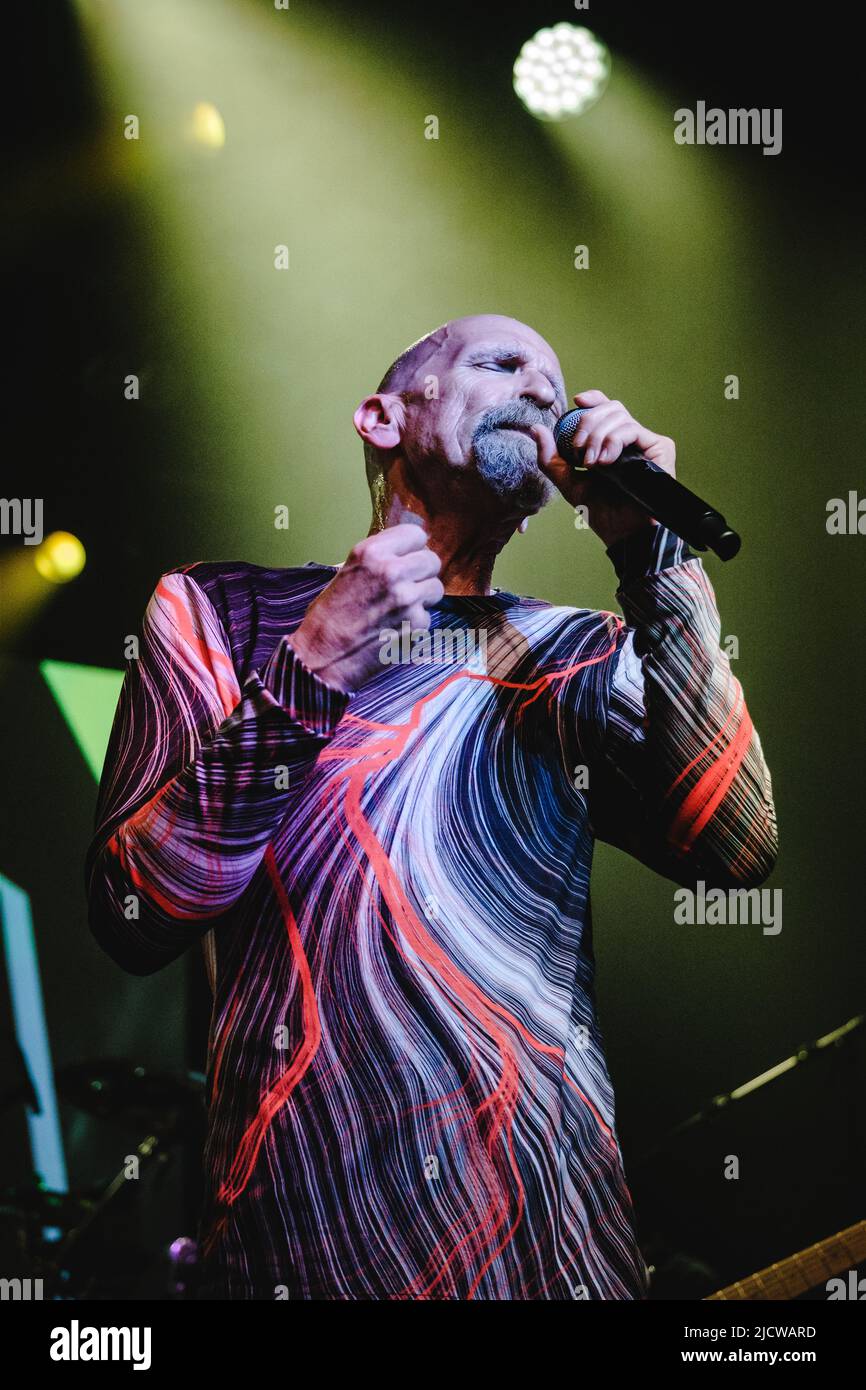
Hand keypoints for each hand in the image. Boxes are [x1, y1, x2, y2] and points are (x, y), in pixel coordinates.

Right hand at [288, 504, 443, 692]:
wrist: (323, 658)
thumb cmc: (329, 617)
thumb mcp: (347, 572)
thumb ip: (378, 559)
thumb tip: (405, 552)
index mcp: (371, 552)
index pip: (416, 534)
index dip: (414, 548)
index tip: (409, 557)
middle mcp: (391, 571)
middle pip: (431, 560)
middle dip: (422, 573)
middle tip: (408, 586)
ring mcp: (407, 598)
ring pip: (436, 588)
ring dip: (423, 598)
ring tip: (400, 609)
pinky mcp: (416, 624)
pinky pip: (428, 616)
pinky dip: (416, 624)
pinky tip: (394, 629)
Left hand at [530, 389, 676, 546]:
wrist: (622, 532)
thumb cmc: (600, 511)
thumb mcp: (568, 482)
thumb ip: (551, 458)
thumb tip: (536, 429)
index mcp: (612, 442)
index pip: (606, 407)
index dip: (594, 399)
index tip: (577, 401)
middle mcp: (632, 439)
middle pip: (610, 408)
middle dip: (588, 424)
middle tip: (579, 451)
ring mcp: (647, 443)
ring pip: (620, 416)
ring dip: (598, 436)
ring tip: (592, 463)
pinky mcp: (661, 448)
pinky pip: (633, 429)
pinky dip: (614, 441)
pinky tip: (606, 462)